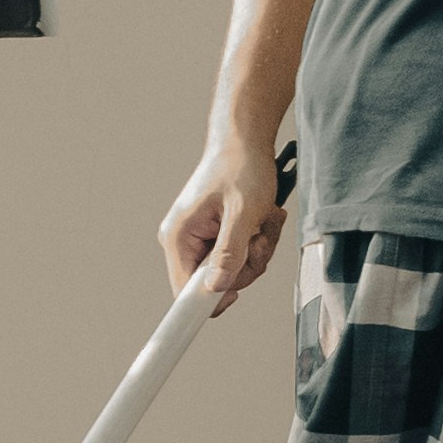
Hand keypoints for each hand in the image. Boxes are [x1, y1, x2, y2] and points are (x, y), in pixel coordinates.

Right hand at [158, 135, 289, 313]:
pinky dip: (256, 242)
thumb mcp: (242, 212)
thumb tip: (217, 288)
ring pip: (233, 271)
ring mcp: (200, 239)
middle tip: (259, 237)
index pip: (184, 291)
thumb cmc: (241, 168)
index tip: (230, 301)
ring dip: (257, 250)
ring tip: (262, 222)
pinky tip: (261, 220)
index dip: (208, 301)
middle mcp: (184, 241)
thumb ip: (230, 253)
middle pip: (216, 284)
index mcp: (179, 237)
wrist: (245, 141)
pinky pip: (239, 256)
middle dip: (247, 264)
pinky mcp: (216, 236)